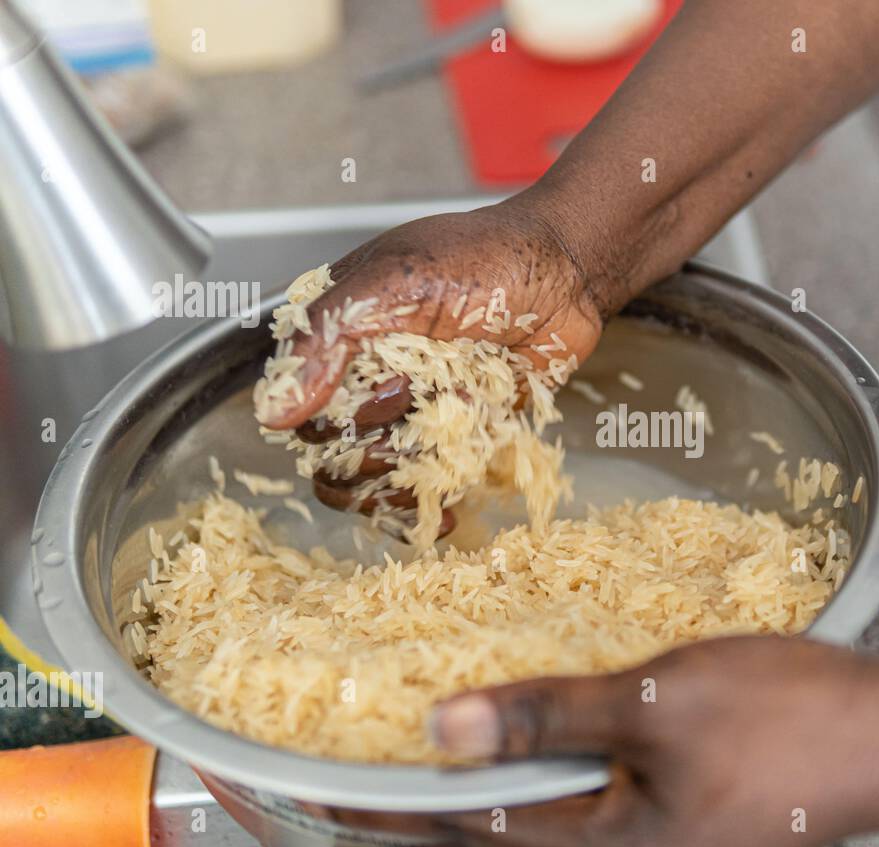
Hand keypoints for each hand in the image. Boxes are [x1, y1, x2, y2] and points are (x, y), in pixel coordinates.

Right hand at [257, 197, 604, 518]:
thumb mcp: (393, 281)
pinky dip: (428, 504)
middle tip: (413, 399)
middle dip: (370, 443)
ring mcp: (411, 409)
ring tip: (441, 435)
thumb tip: (273, 410)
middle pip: (331, 451)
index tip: (386, 384)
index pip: (296, 403)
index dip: (332, 411)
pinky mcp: (454, 433)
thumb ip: (327, 338)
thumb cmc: (484, 259)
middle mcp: (366, 375)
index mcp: (338, 333)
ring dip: (403, 472)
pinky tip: (447, 514)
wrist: (566, 274)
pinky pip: (422, 485)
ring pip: (374, 477)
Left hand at [325, 635, 878, 846]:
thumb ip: (550, 714)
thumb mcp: (661, 701)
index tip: (321, 798)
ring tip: (409, 843)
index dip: (389, 810)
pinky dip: (529, 824)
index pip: (470, 831)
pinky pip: (583, 838)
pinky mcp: (684, 835)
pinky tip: (524, 805)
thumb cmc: (792, 716)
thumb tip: (446, 725)